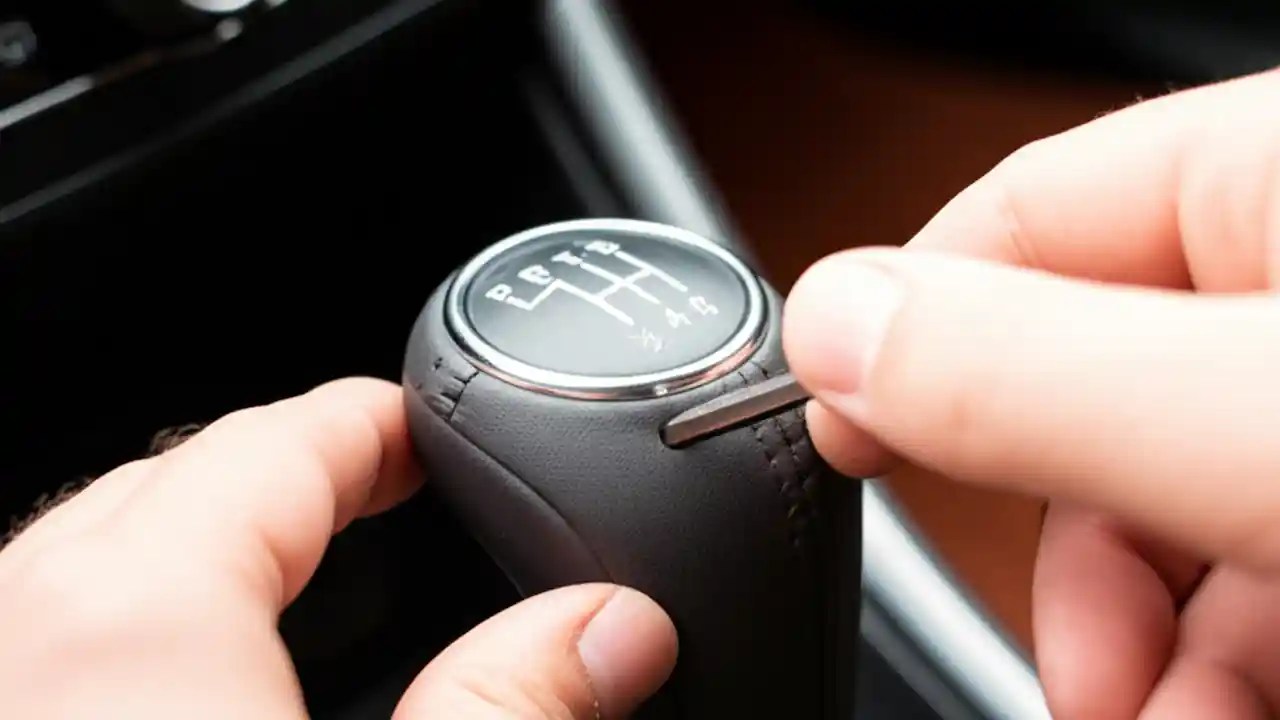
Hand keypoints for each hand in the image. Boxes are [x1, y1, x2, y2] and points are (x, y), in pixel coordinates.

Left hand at [0, 378, 676, 718]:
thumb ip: (511, 705)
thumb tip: (616, 628)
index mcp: (133, 626)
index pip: (274, 442)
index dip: (375, 421)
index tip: (428, 428)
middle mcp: (21, 639)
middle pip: (172, 480)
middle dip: (286, 470)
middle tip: (381, 493)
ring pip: (90, 554)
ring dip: (201, 541)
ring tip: (297, 568)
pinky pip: (44, 635)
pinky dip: (128, 621)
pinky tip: (198, 674)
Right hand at [783, 67, 1279, 718]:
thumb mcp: (1256, 427)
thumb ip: (1026, 373)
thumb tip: (830, 327)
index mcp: (1278, 174)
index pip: (1024, 215)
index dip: (909, 328)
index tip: (839, 433)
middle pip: (1092, 395)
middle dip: (1066, 562)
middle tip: (1078, 668)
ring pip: (1174, 506)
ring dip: (1144, 646)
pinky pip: (1258, 561)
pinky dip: (1226, 662)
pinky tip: (1222, 714)